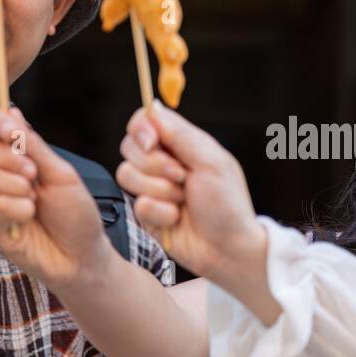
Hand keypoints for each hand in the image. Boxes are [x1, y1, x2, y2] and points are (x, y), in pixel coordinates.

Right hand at [0, 107, 111, 290]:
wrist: (84, 256)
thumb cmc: (76, 214)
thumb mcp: (61, 174)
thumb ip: (35, 147)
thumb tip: (13, 112)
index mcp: (17, 158)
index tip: (13, 130)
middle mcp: (1, 177)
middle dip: (5, 155)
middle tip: (33, 172)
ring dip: (13, 183)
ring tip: (35, 197)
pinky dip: (18, 209)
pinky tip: (31, 218)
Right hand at [118, 102, 263, 285]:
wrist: (227, 249)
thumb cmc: (228, 205)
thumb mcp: (211, 162)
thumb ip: (180, 134)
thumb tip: (153, 107)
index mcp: (180, 145)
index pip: (144, 122)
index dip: (141, 129)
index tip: (152, 142)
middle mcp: (162, 164)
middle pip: (129, 147)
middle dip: (155, 165)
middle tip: (183, 177)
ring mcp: (152, 188)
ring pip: (127, 175)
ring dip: (161, 190)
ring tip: (183, 200)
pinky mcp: (146, 213)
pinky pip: (137, 204)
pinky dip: (161, 212)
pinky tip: (177, 218)